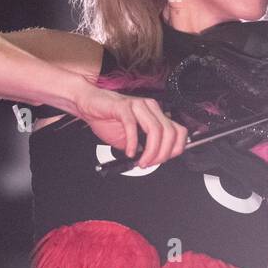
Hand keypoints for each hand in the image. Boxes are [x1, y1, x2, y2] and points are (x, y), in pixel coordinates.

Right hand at [73, 85, 188, 167]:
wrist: (89, 104)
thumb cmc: (108, 119)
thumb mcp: (131, 138)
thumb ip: (144, 147)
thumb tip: (153, 160)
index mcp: (156, 114)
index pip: (179, 131)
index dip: (175, 149)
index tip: (163, 160)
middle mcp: (150, 108)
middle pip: (170, 132)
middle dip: (163, 154)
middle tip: (151, 163)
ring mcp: (138, 105)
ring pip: (156, 129)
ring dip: (151, 150)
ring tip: (142, 161)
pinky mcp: (123, 106)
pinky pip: (132, 125)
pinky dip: (133, 142)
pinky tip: (130, 152)